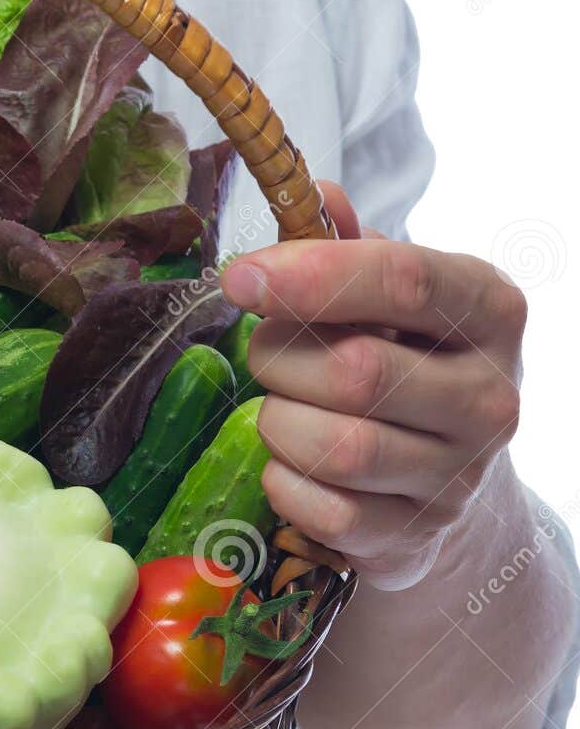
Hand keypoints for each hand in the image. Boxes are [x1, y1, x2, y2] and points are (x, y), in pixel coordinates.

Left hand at [220, 181, 525, 589]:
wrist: (444, 483)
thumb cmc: (402, 363)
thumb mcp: (388, 297)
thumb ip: (347, 245)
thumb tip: (314, 191)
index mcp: (487, 311)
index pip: (405, 280)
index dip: (310, 275)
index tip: (240, 277)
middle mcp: (489, 395)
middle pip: (355, 371)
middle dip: (280, 359)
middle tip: (266, 355)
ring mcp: (457, 475)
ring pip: (333, 446)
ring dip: (278, 422)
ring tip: (283, 410)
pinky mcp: (413, 536)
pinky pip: (318, 507)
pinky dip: (282, 482)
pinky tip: (294, 463)